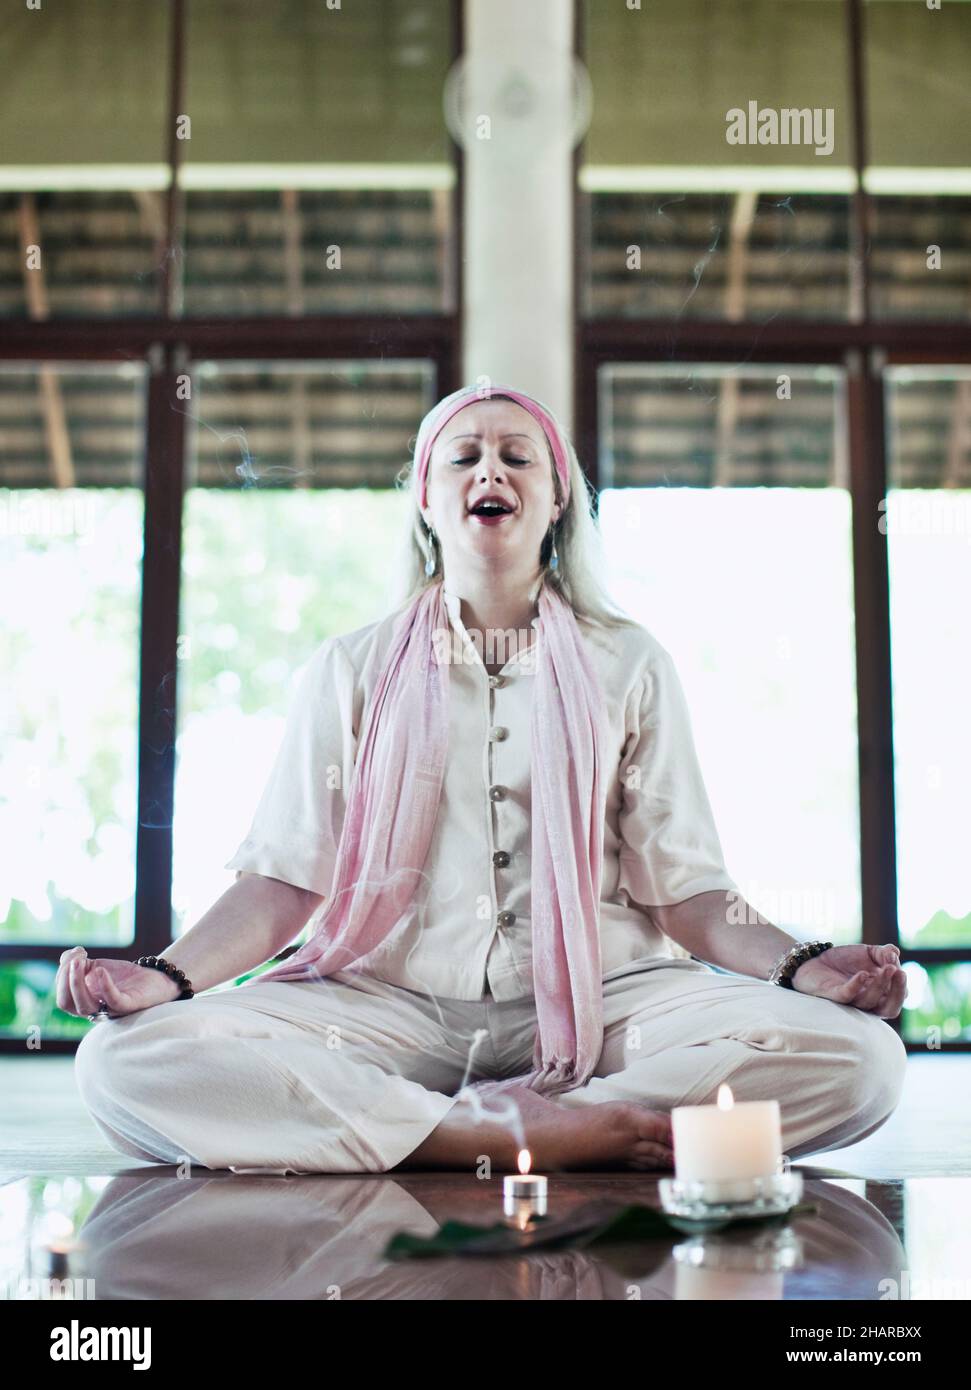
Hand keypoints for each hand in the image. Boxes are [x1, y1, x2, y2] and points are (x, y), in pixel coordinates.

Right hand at [55, 947, 181, 1019]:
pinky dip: (104, 986)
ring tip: (81, 962)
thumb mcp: (96, 966)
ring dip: (77, 983)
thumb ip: (77, 963)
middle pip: (67, 1004)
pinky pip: (113, 1002)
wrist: (154, 978)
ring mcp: (111, 1010)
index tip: (74, 955)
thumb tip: (67, 957)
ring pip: (84, 1007)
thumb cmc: (123, 976)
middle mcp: (94, 1010)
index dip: (61, 977)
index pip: (63, 998)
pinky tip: (100, 970)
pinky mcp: (129, 1006)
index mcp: (84, 1003)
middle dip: (65, 981)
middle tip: (75, 961)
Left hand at [791, 943, 906, 1018]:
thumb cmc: (844, 961)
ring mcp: (851, 1000)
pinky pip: (846, 996)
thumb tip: (895, 954)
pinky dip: (855, 986)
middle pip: (889, 1008)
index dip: (901, 985)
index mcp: (880, 993)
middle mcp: (868, 1001)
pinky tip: (862, 974)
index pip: (899, 997)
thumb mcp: (869, 953)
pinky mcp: (833, 995)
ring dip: (880, 985)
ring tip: (886, 968)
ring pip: (869, 1002)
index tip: (899, 969)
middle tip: (899, 973)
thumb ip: (884, 953)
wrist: (814, 959)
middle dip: (898, 992)